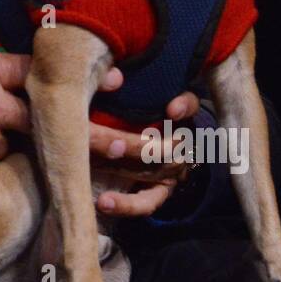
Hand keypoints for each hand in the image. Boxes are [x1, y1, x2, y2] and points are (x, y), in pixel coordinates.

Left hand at [89, 91, 201, 216]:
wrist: (124, 148)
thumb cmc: (119, 113)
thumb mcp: (121, 98)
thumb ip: (112, 84)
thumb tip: (112, 77)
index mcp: (172, 116)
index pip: (188, 106)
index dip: (184, 107)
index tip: (172, 110)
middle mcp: (176, 143)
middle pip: (163, 146)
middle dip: (130, 144)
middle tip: (94, 137)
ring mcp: (167, 171)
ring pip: (151, 171)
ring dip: (120, 168)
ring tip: (92, 165)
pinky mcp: (156, 193)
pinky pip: (146, 202)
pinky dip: (127, 204)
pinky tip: (104, 202)